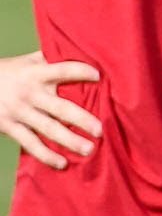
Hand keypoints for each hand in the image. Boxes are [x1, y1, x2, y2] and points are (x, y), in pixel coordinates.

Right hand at [0, 52, 102, 168]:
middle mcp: (29, 93)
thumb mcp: (27, 61)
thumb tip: (82, 52)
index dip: (79, 71)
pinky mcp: (9, 127)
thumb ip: (50, 60)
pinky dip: (46, 155)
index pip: (62, 70)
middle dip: (82, 120)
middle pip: (60, 108)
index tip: (98, 76)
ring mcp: (19, 112)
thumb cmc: (8, 72)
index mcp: (36, 73)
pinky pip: (30, 144)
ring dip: (69, 141)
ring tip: (89, 150)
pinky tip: (62, 163)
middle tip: (100, 130)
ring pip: (48, 129)